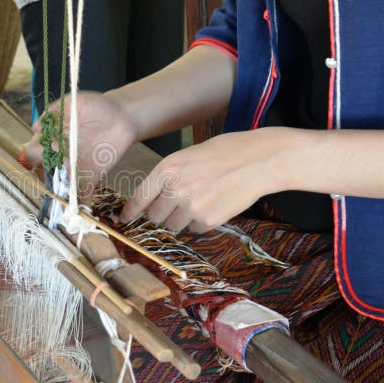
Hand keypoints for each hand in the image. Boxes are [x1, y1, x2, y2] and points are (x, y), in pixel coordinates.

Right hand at [22, 91, 137, 201]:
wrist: (122, 116)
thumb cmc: (95, 106)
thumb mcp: (73, 102)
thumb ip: (54, 111)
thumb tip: (36, 127)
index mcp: (50, 138)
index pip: (32, 151)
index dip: (31, 156)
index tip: (37, 157)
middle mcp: (59, 155)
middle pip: (43, 171)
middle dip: (43, 176)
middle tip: (52, 173)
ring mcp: (74, 168)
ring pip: (59, 185)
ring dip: (58, 194)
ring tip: (59, 200)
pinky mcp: (91, 176)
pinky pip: (82, 193)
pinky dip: (79, 204)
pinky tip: (79, 211)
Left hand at [120, 129, 286, 232]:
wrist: (259, 159)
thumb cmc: (225, 153)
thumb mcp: (189, 156)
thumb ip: (168, 176)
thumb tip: (152, 199)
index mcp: (167, 168)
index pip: (139, 198)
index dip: (130, 212)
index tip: (124, 219)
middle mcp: (175, 188)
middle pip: (155, 216)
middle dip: (163, 214)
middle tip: (180, 204)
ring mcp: (191, 206)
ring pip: (174, 226)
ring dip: (183, 219)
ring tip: (203, 200)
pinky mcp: (208, 220)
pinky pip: (196, 229)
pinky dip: (203, 222)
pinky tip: (216, 205)